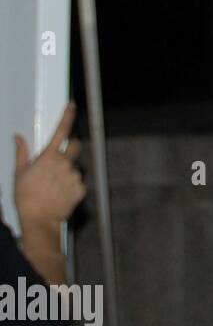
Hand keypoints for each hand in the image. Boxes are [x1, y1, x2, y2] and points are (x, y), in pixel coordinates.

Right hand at [14, 101, 84, 238]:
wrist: (40, 220)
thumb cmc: (26, 197)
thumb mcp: (19, 173)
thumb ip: (22, 153)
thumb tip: (18, 138)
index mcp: (50, 157)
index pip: (61, 131)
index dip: (67, 116)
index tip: (72, 106)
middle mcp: (66, 164)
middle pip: (76, 146)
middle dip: (71, 147)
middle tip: (58, 158)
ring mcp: (75, 176)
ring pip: (76, 166)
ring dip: (68, 169)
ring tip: (53, 184)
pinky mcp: (81, 188)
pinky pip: (78, 181)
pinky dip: (71, 184)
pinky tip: (60, 192)